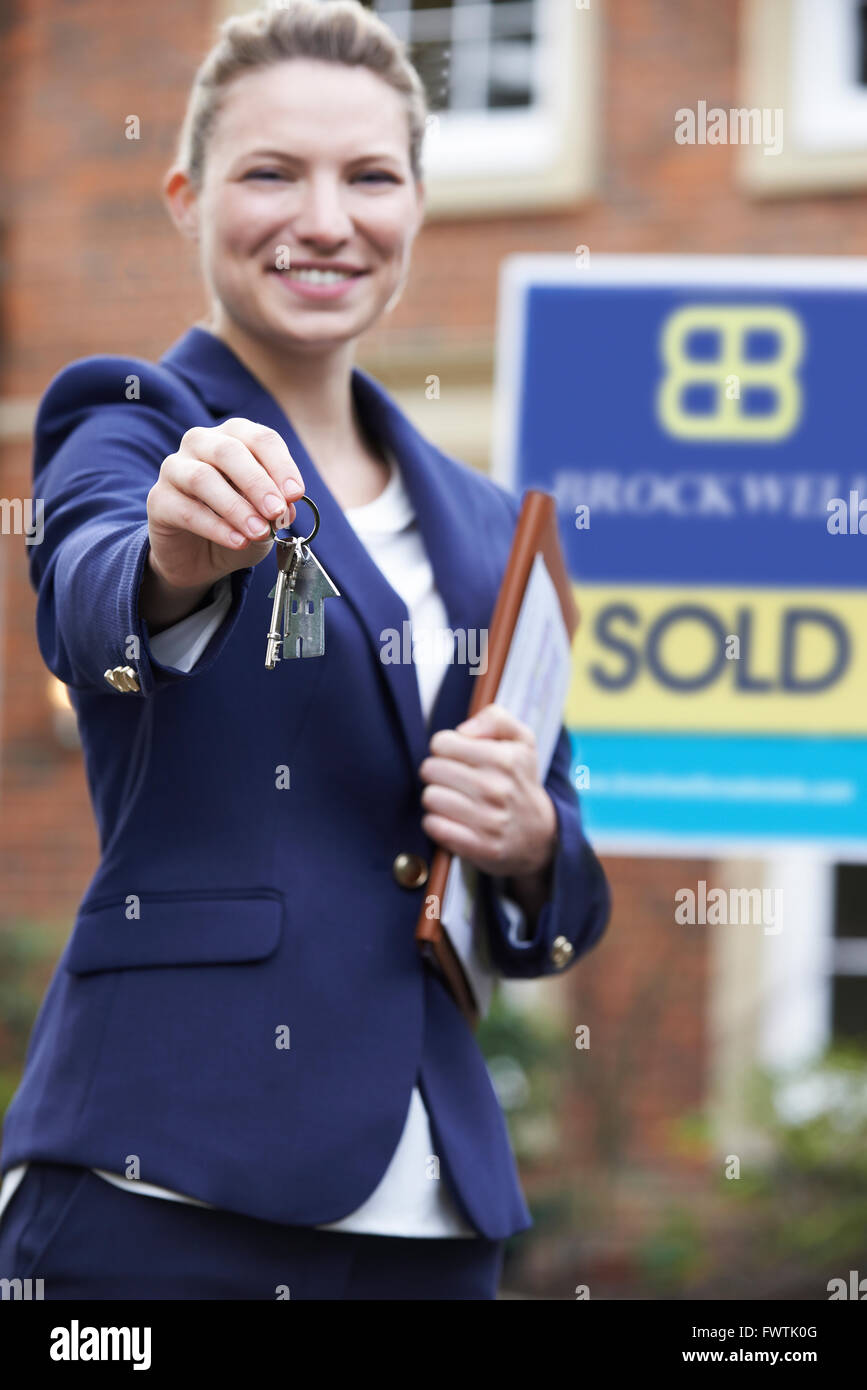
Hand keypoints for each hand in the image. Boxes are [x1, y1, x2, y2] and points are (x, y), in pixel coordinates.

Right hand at [145, 418, 304, 592]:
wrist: (199, 557)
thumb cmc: (238, 525)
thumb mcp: (266, 517)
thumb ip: (276, 508)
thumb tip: (286, 505)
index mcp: (234, 438)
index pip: (260, 439)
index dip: (281, 465)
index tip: (296, 494)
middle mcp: (201, 443)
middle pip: (229, 451)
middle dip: (257, 482)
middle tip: (276, 511)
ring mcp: (175, 469)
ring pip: (202, 477)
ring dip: (235, 506)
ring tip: (258, 531)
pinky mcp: (158, 500)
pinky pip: (186, 509)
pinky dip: (216, 527)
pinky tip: (238, 542)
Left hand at [418, 704, 557, 879]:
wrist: (540, 835)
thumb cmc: (519, 780)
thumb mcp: (521, 740)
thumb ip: (494, 719)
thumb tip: (463, 731)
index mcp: (506, 758)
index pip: (441, 743)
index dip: (445, 748)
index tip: (457, 758)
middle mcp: (498, 789)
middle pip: (430, 769)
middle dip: (437, 772)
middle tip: (453, 779)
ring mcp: (490, 821)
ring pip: (429, 798)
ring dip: (436, 798)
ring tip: (453, 800)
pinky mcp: (480, 848)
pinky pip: (434, 826)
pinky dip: (435, 823)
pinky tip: (451, 820)